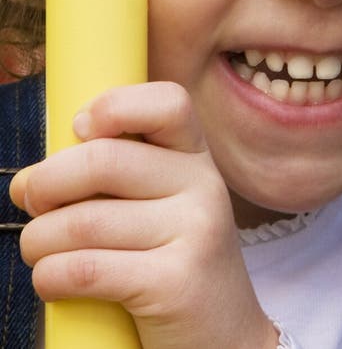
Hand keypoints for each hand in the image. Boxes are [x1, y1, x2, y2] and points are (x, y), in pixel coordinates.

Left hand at [9, 82, 278, 348]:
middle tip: (30, 201)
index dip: (116, 105)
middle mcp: (204, 185)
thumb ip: (116, 177)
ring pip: (83, 221)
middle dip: (46, 182)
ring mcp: (196, 232)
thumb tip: (30, 179)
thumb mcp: (162, 207)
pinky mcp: (177, 283)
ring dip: (38, 239)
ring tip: (38, 250)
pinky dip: (50, 275)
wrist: (226, 340)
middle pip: (103, 160)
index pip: (167, 102)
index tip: (81, 128)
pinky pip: (87, 269)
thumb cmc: (172, 265)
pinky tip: (52, 280)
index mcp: (197, 157)